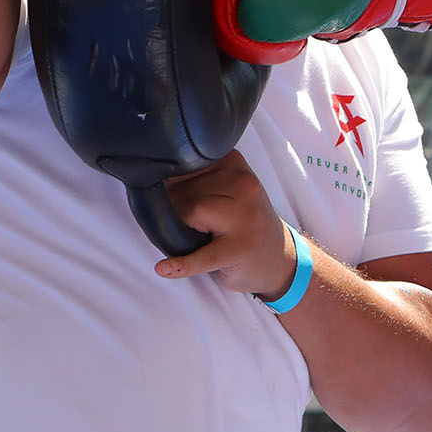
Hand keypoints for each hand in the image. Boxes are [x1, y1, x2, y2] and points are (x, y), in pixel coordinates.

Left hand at [154, 150, 297, 298]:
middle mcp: (245, 186)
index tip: (169, 191)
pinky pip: (204, 256)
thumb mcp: (231, 188)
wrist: (279, 257)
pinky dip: (182, 264)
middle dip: (174, 207)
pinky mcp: (239, 249)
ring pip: (192, 211)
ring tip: (188, 236)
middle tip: (184, 222)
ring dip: (178, 228)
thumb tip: (152, 175)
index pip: (188, 164)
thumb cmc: (245, 221)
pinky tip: (166, 268)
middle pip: (186, 190)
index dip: (172, 181)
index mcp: (236, 165)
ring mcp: (244, 218)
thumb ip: (200, 177)